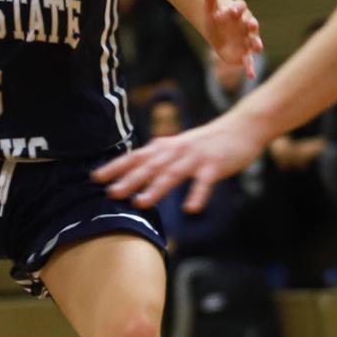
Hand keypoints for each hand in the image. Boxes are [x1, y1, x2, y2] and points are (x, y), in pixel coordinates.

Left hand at [92, 112, 268, 211]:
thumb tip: (132, 173)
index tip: (95, 178)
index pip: (135, 156)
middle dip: (129, 179)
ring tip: (140, 202)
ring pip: (173, 173)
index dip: (115, 167)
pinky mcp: (215, 165)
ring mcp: (195, 158)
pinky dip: (198, 195)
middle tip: (111, 192)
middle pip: (149, 166)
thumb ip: (158, 158)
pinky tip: (191, 209)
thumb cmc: (206, 142)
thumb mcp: (178, 147)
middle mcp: (177, 150)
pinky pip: (205, 182)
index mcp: (165, 147)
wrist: (242, 127)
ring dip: (156, 188)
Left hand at [202, 0, 262, 78]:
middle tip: (251, 26)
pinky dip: (250, 68)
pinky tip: (250, 75)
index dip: (237, 9)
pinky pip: (249, 61)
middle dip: (252, 26)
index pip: (240, 8)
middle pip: (251, 25)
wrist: (218, 35)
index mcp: (238, 13)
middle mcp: (246, 26)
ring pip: (254, 42)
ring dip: (257, 44)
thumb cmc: (216, 19)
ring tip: (258, 48)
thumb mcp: (210, 7)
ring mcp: (246, 41)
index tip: (231, 10)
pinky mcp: (244, 55)